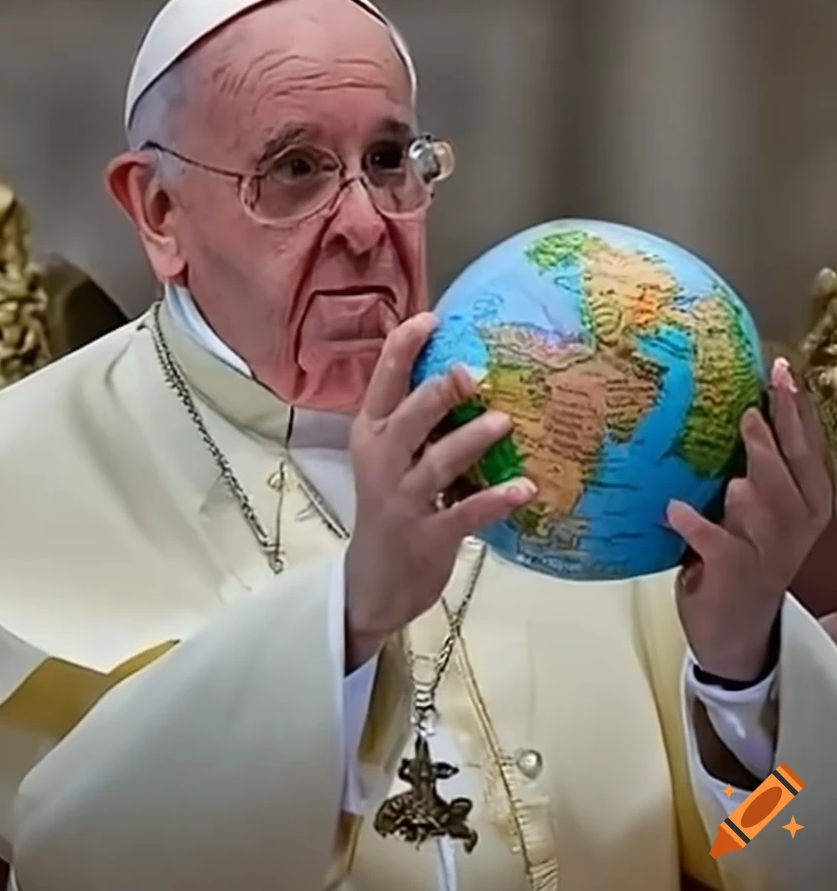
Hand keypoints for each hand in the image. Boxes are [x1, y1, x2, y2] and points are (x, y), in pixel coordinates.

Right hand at [343, 312, 536, 668]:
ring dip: (470, 442)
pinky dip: (495, 500)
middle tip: (472, 372)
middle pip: (406, 420)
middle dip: (437, 394)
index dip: (402, 350)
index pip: (382, 384)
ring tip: (503, 423)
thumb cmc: (392, 504)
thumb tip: (462, 369)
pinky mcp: (427, 536)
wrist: (375, 579)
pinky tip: (525, 488)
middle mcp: (382, 461)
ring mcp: (403, 500)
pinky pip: (464, 513)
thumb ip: (416, 420)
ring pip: (436, 465)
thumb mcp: (390, 458)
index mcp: (372, 434)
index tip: (431, 319)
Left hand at [668, 358, 833, 681]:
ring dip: (751, 483)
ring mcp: (767, 550)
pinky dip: (693, 525)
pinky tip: (673, 509)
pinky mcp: (733, 572)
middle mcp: (796, 524)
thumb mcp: (758, 510)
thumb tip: (733, 406)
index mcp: (807, 502)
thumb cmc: (743, 553)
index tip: (781, 372)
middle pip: (791, 470)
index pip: (807, 448)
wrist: (737, 628)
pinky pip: (715, 543)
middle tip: (752, 406)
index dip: (796, 410)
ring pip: (765, 505)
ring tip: (733, 470)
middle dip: (776, 435)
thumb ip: (756, 468)